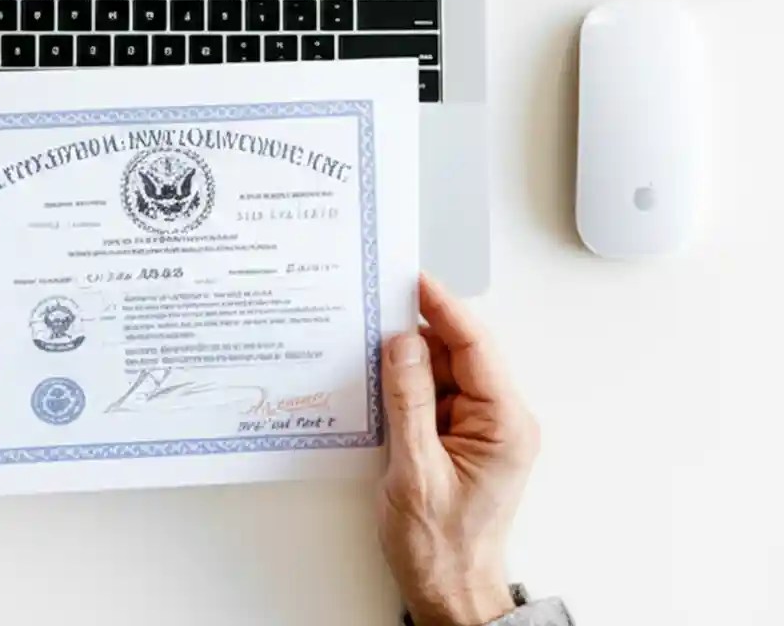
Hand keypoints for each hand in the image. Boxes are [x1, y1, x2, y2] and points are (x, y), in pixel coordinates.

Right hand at [377, 275, 539, 625]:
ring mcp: (480, 430)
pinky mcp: (458, 439)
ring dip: (407, 363)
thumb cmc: (440, 546)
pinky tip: (377, 384)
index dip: (443, 308)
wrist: (447, 590)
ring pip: (442, 373)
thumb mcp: (415, 470)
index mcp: (504, 424)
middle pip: (458, 355)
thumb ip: (409, 402)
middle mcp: (499, 421)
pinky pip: (432, 397)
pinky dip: (405, 388)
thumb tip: (402, 345)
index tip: (414, 280)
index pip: (475, 347)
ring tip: (367, 349)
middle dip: (418, 333)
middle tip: (375, 309)